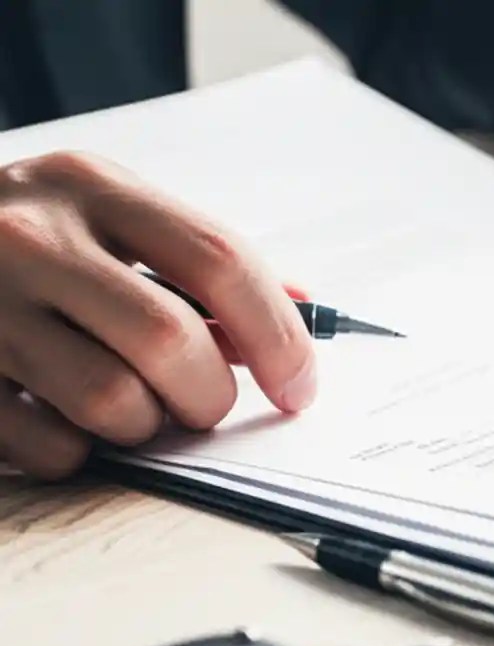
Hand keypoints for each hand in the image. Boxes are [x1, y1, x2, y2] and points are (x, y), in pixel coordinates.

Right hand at [0, 151, 316, 478]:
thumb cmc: (30, 241)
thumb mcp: (107, 217)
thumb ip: (199, 263)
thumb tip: (303, 312)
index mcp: (91, 186)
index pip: (219, 259)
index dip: (279, 336)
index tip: (300, 386)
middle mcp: (30, 235)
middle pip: (170, 340)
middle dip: (209, 394)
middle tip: (203, 403)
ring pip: (113, 403)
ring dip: (145, 425)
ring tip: (128, 406)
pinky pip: (51, 447)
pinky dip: (80, 451)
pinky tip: (63, 418)